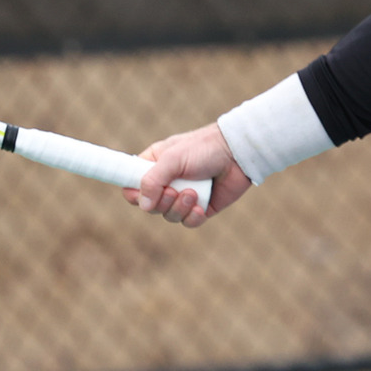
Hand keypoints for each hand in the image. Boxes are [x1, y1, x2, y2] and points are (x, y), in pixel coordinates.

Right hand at [124, 122, 252, 228]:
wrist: (238, 153)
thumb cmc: (204, 148)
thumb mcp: (173, 159)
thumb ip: (153, 180)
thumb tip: (143, 205)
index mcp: (155, 165)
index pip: (132, 185)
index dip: (133, 193)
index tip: (139, 194)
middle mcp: (167, 181)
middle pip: (149, 206)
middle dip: (161, 202)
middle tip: (174, 191)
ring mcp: (184, 195)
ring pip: (169, 216)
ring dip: (179, 208)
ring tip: (193, 193)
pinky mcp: (201, 207)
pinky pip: (188, 222)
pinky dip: (193, 217)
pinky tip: (201, 207)